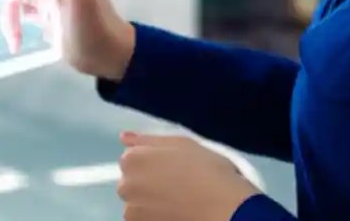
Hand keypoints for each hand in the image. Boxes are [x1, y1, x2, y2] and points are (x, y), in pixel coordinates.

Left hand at [117, 133, 260, 220]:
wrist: (225, 208)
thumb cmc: (208, 171)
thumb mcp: (182, 143)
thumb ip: (148, 140)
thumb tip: (124, 137)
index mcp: (132, 159)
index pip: (132, 156)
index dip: (154, 161)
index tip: (173, 167)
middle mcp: (126, 186)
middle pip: (132, 181)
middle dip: (148, 182)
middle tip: (178, 184)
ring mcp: (131, 212)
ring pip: (137, 203)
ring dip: (150, 202)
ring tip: (180, 201)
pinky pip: (145, 219)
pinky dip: (156, 217)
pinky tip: (178, 213)